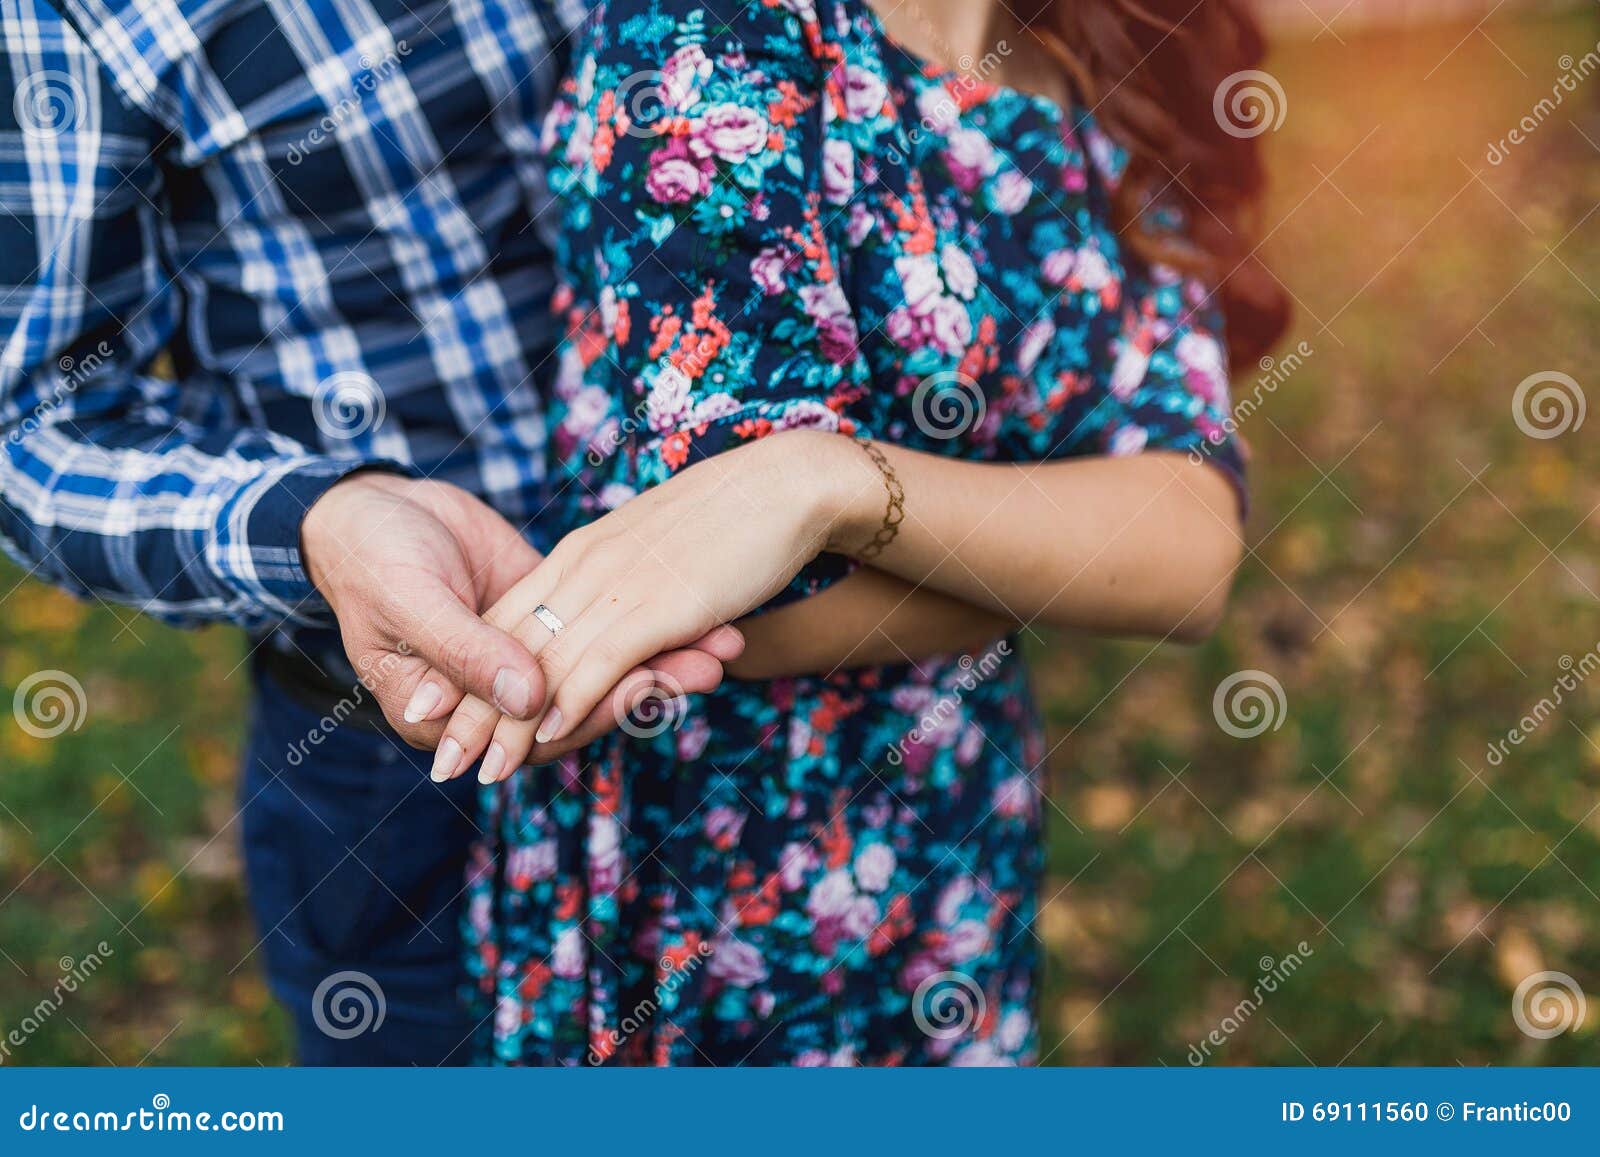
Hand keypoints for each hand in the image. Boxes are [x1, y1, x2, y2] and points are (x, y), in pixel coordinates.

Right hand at [300, 471, 743, 753]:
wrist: (371, 509)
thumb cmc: (371, 557)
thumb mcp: (410, 599)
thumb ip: (466, 651)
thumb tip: (529, 699)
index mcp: (447, 715)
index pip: (535, 731)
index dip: (591, 709)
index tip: (646, 684)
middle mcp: (492, 701)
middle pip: (579, 708)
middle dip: (645, 685)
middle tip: (705, 666)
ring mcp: (523, 664)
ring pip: (598, 672)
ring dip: (659, 659)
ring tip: (721, 644)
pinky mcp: (547, 623)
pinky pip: (602, 631)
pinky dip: (646, 623)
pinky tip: (700, 612)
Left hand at [423, 428, 870, 782]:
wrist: (786, 485)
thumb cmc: (734, 523)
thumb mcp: (658, 554)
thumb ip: (627, 589)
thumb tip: (615, 629)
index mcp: (582, 553)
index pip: (510, 621)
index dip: (474, 675)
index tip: (447, 721)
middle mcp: (586, 566)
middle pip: (512, 646)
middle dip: (475, 711)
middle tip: (446, 764)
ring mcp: (618, 584)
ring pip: (546, 662)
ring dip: (514, 725)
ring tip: (487, 770)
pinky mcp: (654, 603)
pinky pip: (599, 658)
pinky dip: (571, 700)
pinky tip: (550, 736)